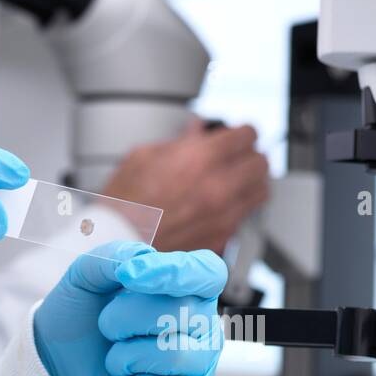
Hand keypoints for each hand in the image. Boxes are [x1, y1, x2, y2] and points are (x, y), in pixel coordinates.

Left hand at [33, 241, 225, 375]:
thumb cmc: (79, 330)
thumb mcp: (81, 282)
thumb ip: (109, 257)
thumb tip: (142, 256)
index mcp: (182, 292)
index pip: (207, 272)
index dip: (175, 271)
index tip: (129, 276)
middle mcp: (200, 329)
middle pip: (186, 311)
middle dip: (128, 318)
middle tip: (107, 329)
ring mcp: (199, 370)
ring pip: (178, 354)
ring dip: (128, 357)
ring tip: (114, 361)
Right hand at [102, 119, 268, 253]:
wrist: (115, 244)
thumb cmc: (121, 205)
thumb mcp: (143, 156)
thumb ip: (179, 142)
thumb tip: (196, 133)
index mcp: (200, 159)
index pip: (245, 136)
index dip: (242, 131)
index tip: (238, 134)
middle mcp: (218, 188)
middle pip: (261, 163)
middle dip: (250, 155)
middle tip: (239, 155)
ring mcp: (223, 217)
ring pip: (261, 192)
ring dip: (251, 182)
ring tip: (237, 179)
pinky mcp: (221, 239)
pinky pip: (243, 217)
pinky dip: (237, 207)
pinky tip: (220, 204)